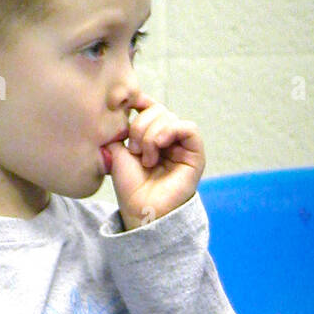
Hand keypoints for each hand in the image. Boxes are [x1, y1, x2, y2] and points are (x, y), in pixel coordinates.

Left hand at [106, 91, 205, 230]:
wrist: (141, 211)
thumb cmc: (130, 187)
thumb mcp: (117, 152)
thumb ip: (120, 129)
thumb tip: (121, 107)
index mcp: (152, 136)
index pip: (150, 106)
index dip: (139, 102)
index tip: (125, 107)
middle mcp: (169, 139)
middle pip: (158, 110)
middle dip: (140, 125)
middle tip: (133, 149)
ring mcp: (183, 146)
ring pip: (170, 117)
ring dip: (151, 134)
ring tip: (145, 157)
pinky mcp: (195, 155)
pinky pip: (189, 128)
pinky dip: (170, 131)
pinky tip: (158, 145)